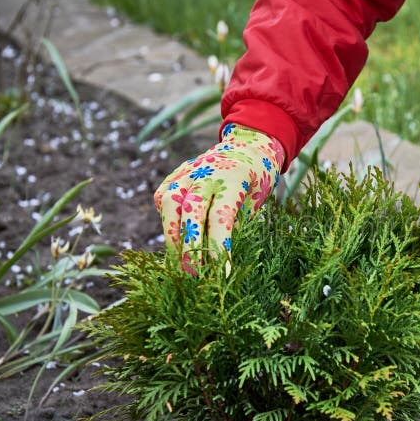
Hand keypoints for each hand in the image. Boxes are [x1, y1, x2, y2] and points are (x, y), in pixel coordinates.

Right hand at [154, 124, 283, 269]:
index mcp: (233, 178)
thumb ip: (237, 222)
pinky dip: (167, 221)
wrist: (247, 145)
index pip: (220, 217)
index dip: (218, 247)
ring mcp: (188, 170)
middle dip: (188, 245)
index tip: (221, 273)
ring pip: (168, 202)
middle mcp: (206, 172)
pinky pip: (163, 198)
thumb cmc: (256, 179)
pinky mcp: (175, 174)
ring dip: (171, 236)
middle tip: (192, 275)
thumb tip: (217, 255)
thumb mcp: (256, 200)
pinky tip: (175, 240)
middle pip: (189, 210)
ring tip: (179, 264)